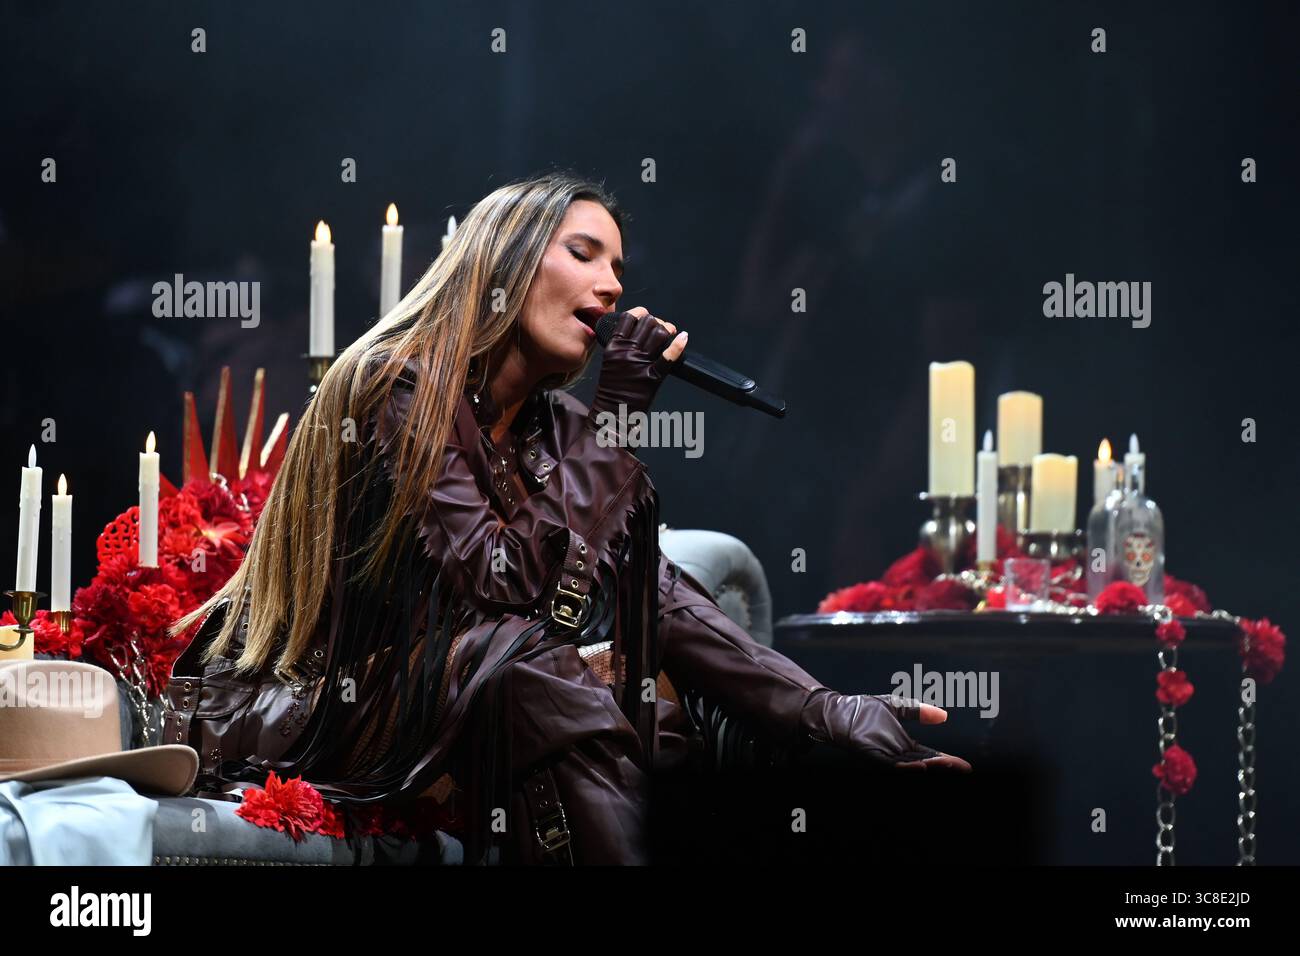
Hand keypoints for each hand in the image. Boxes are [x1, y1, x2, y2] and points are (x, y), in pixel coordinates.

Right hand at [588, 307, 689, 423]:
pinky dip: (678, 345)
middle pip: (648, 322)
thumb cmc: (611, 389)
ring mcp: (640, 364)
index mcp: (614, 346)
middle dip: (657, 322)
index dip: (641, 314)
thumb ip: (621, 346)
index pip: (629, 318)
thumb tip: (638, 331)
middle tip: (661, 328)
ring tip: (670, 333)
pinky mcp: (652, 377)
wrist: (611, 414)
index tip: (646, 317)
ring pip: (659, 333)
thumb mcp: (609, 362)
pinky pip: (668, 357)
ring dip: (667, 329)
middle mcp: (627, 352)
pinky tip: (683, 338)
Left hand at [870, 694, 972, 771]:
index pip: (930, 755)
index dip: (947, 760)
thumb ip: (918, 711)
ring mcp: (884, 756)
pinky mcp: (872, 756)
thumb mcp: (896, 706)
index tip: (965, 765)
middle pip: (925, 763)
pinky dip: (905, 768)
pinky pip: (890, 766)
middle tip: (961, 767)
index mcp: (903, 745)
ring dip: (928, 766)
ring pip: (910, 767)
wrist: (838, 710)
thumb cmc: (862, 710)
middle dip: (943, 766)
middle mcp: (896, 754)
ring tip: (945, 764)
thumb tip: (944, 716)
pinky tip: (920, 766)